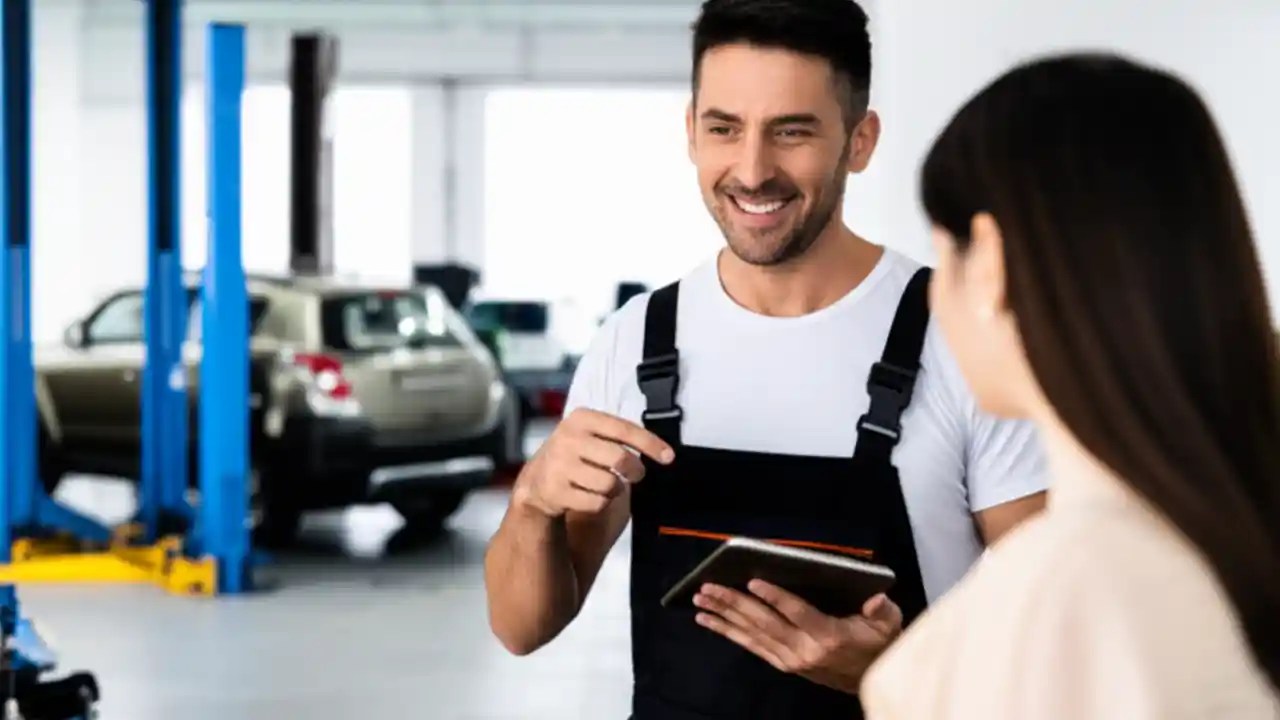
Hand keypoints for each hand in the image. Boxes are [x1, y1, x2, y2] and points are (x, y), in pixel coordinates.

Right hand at [516, 408, 674, 517]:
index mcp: (581, 419)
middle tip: (635, 474)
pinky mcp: (556, 491)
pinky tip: (588, 494)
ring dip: (614, 489)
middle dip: (635, 471)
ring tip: (603, 483)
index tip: (669, 456)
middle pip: (620, 459)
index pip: (624, 429)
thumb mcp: (590, 434)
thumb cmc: (574, 454)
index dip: (650, 443)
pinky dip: (600, 503)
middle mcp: (569, 439)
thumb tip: (660, 450)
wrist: (536, 481)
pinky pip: (597, 502)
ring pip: (610, 484)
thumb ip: (619, 436)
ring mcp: (560, 465)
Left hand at [693, 580, 902, 694]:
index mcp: (829, 636)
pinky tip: (709, 621)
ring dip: (724, 616)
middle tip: (709, 587)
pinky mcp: (783, 664)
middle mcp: (805, 649)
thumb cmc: (879, 643)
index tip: (753, 580)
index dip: (776, 597)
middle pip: (764, 623)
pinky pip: (751, 646)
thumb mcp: (888, 624)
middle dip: (734, 603)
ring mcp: (791, 659)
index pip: (798, 613)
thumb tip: (876, 598)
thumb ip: (882, 610)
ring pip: (752, 635)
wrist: (871, 679)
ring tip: (700, 601)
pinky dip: (728, 633)